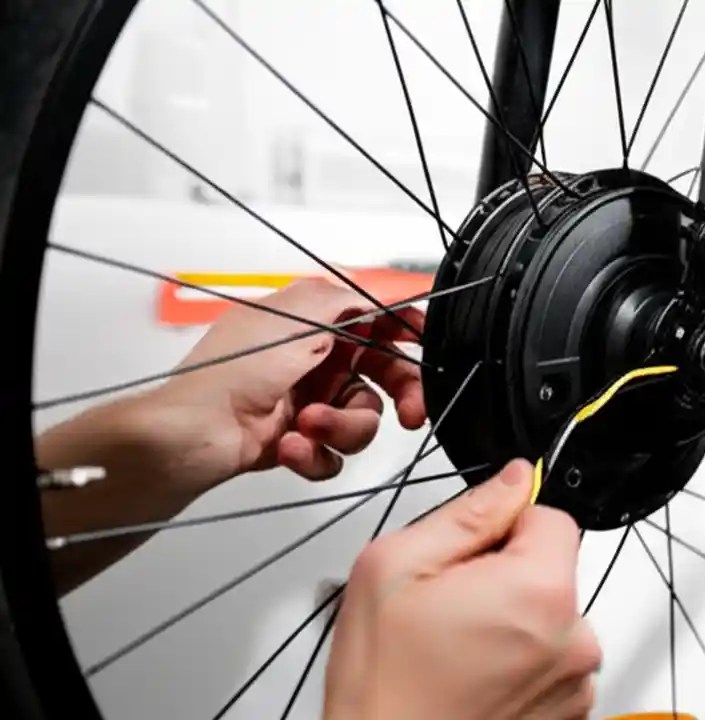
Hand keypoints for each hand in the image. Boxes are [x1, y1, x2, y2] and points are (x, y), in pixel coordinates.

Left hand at [153, 278, 426, 490]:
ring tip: (309, 426)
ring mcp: (310, 401)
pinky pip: (336, 453)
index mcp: (313, 323)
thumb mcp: (293, 318)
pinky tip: (290, 447)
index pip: (375, 321)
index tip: (427, 342)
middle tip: (410, 413)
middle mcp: (315, 360)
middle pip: (385, 376)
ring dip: (342, 427)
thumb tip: (378, 293)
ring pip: (364, 420)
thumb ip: (344, 300)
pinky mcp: (301, 440)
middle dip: (400, 395)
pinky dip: (317, 454)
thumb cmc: (225, 374)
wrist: (190, 435)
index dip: (405, 330)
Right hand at [324, 461, 598, 719]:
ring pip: (551, 616)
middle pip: (553, 569)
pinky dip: (520, 663)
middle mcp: (574, 639)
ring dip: (514, 622)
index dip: (506, 526)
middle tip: (449, 608)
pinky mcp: (569, 713)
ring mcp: (575, 684)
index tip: (470, 554)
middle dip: (507, 575)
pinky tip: (473, 677)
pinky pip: (552, 661)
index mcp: (539, 591)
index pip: (553, 517)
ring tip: (457, 650)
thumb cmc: (382, 684)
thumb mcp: (396, 566)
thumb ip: (468, 513)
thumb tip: (512, 480)